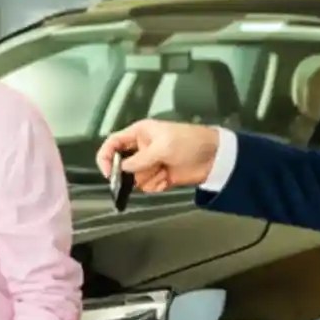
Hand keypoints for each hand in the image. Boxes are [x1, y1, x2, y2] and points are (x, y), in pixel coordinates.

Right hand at [95, 119, 219, 192]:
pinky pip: (148, 186)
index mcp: (139, 134)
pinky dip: (156, 185)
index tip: (108, 173)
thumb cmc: (189, 142)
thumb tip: (122, 168)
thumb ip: (140, 159)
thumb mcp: (162, 146)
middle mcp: (142, 149)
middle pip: (122, 165)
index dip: (106, 157)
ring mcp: (151, 164)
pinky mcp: (160, 177)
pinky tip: (167, 179)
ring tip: (163, 171)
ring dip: (147, 178)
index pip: (113, 143)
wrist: (214, 157)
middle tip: (142, 173)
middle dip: (130, 173)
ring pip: (135, 178)